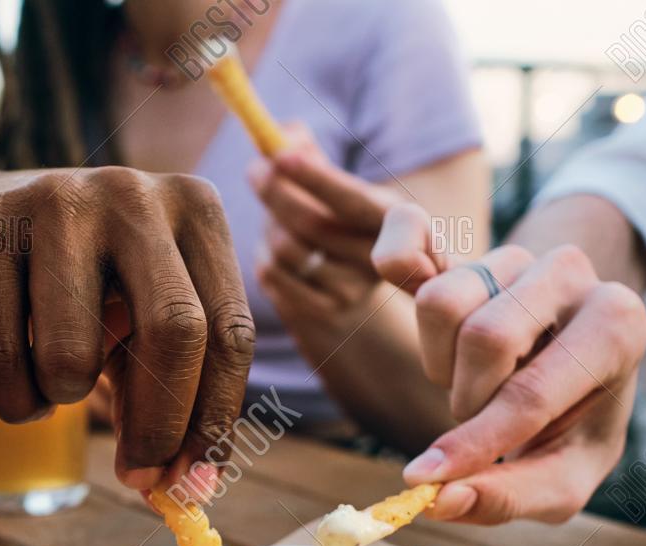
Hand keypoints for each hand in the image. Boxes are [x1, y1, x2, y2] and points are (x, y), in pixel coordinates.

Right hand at [0, 165, 253, 495]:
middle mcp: (134, 194)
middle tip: (135, 477)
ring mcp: (56, 202)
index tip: (193, 486)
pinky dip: (13, 398)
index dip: (214, 421)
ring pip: (73, 358)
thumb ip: (174, 395)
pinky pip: (2, 360)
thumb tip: (189, 489)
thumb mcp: (138, 325)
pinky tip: (14, 369)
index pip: (229, 331)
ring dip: (62, 399)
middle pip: (174, 332)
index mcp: (196, 210)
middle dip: (157, 427)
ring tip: (53, 380)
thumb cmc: (73, 290)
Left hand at [249, 126, 394, 319]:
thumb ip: (311, 155)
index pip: (351, 199)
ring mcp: (351, 291)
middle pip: (309, 221)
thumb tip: (283, 133)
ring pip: (285, 247)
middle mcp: (377, 258)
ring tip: (275, 221)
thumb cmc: (339, 224)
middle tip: (255, 169)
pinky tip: (274, 251)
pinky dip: (263, 255)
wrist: (351, 293)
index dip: (315, 178)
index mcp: (390, 219)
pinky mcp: (323, 313)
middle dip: (274, 190)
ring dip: (269, 226)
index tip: (279, 156)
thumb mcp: (337, 188)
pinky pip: (272, 275)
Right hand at [373, 212, 645, 523]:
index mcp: (618, 326)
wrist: (575, 369)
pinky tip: (404, 273)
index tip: (426, 479)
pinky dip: (398, 254)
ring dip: (440, 364)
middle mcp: (571, 273)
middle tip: (480, 421)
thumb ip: (509, 498)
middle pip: (484, 336)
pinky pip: (411, 238)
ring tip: (471, 384)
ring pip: (443, 302)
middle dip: (466, 400)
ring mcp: (514, 255)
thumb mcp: (563, 478)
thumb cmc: (572, 428)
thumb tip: (438, 500)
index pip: (531, 390)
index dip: (475, 442)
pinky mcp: (465, 247)